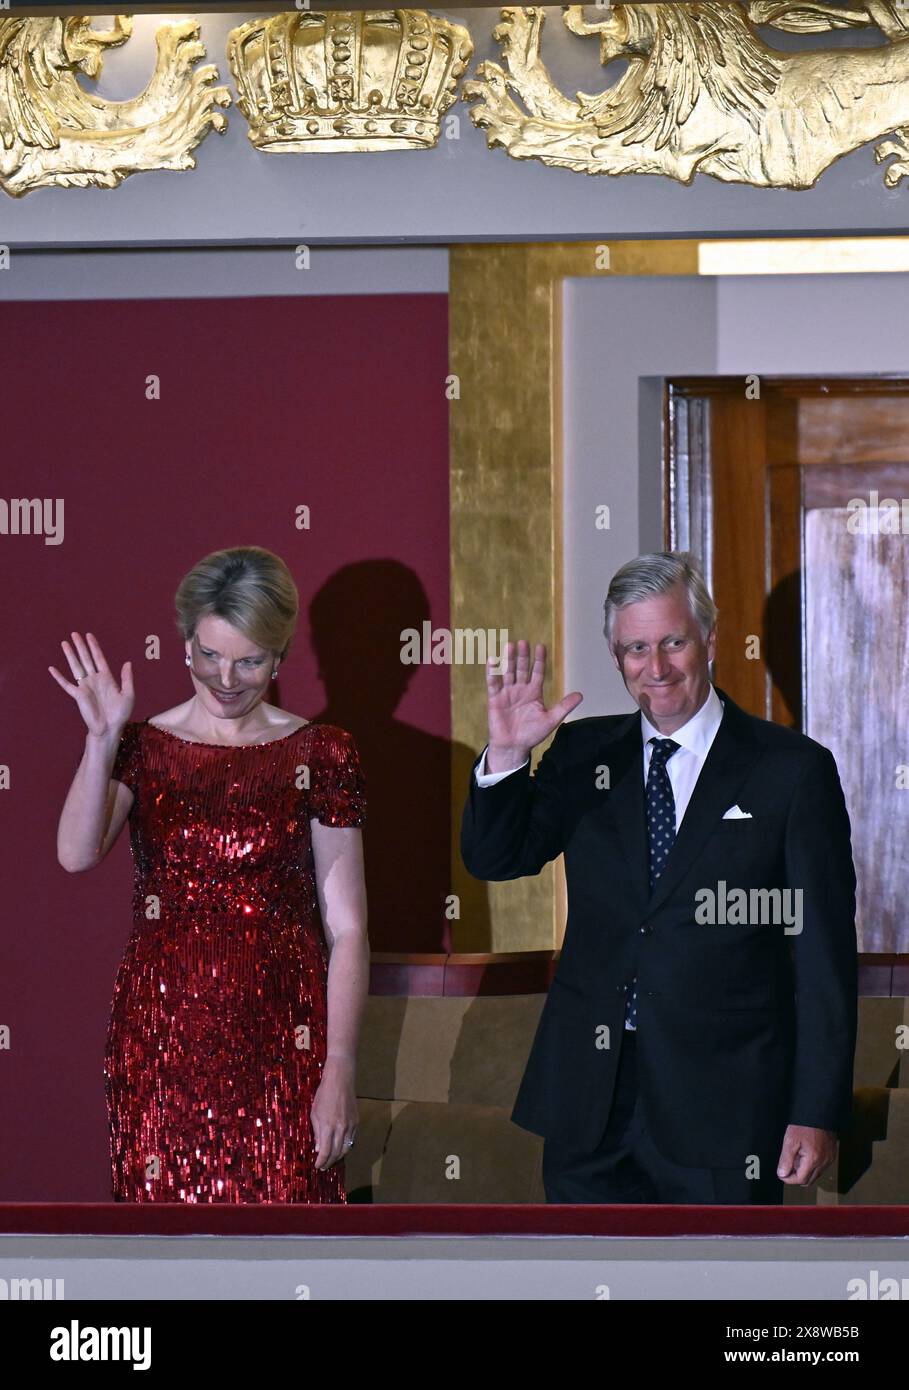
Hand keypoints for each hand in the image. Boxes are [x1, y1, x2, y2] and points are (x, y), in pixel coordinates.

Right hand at [48, 631, 133, 738]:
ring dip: (70, 655)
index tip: (89, 636)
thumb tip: (128, 662)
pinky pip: (66, 684)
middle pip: (86, 659)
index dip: (94, 647)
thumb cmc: (120, 713)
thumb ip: (127, 678)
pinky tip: (52, 669)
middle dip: (80, 646)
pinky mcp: (78, 695)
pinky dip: (59, 677)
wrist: (109, 728)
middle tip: (74, 634)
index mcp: (107, 678)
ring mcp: (85, 687)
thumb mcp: (128, 694)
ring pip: (76, 667)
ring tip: (64, 643)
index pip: (99, 658)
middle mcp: (94, 680)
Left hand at [311, 1056, 357, 1169]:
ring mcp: (350, 1125)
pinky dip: (345, 1147)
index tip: (317, 1166)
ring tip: (332, 1160)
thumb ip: (317, 1132)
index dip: (321, 1161)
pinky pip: (351, 1139)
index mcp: (328, 1127)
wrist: (340, 1079)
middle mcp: (341, 1129)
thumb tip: (318, 1148)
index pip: (325, 1152)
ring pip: (346, 1148)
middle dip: (329, 1162)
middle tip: (324, 1166)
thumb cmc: (323, 1094)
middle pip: (336, 1153)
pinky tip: (340, 1148)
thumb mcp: (314, 1113)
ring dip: (338, 1156)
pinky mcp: (356, 1121)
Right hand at [486, 640, 581, 770]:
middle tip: (523, 642)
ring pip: (508, 672)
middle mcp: (520, 689)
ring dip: (508, 660)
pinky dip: (492, 672)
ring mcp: (507, 693)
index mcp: (534, 692)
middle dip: (523, 656)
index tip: (540, 646)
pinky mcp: (495, 699)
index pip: (537, 672)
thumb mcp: (551, 719)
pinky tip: (493, 660)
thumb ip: (564, 706)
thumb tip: (580, 695)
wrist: (514, 747)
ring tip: (510, 645)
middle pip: (522, 669)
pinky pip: (493, 683)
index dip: (539, 660)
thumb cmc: (532, 734)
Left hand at [776, 1124, 837, 1185]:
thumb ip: (786, 1159)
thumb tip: (782, 1174)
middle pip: (809, 1180)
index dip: (789, 1179)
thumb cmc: (805, 1124)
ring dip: (804, 1171)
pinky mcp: (831, 1154)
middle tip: (787, 1166)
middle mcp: (824, 1162)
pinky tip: (805, 1153)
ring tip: (796, 1156)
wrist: (819, 1112)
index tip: (782, 1173)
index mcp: (813, 1160)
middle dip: (796, 1176)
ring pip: (815, 1175)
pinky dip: (812, 1165)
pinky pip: (821, 1167)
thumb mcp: (790, 1140)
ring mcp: (829, 1159)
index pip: (800, 1180)